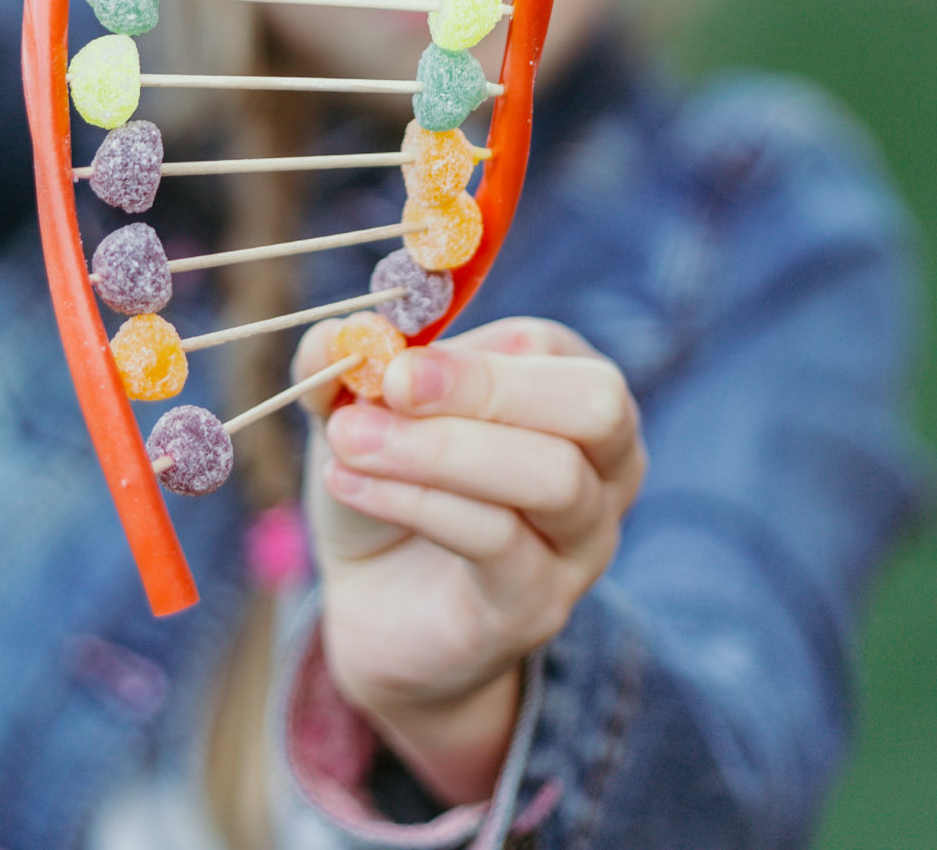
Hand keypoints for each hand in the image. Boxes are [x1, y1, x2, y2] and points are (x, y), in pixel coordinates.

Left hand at [292, 317, 646, 803]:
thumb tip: (332, 334)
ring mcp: (585, 538)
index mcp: (566, 385)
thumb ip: (343, 364)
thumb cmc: (388, 479)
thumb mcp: (356, 407)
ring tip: (349, 439)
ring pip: (552, 477)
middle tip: (392, 384)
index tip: (390, 356)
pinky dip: (417, 503)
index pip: (548, 347)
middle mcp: (604, 459)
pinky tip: (349, 484)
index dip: (469, 347)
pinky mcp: (541, 602)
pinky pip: (499, 542)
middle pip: (592, 405)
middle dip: (486, 387)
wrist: (375, 601)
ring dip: (439, 450)